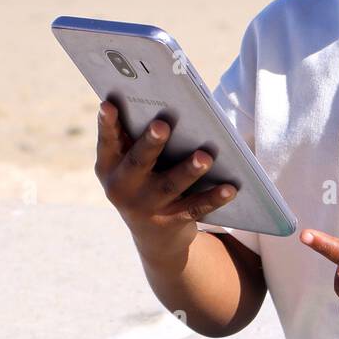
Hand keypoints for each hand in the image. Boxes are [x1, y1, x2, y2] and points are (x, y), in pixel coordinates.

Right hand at [94, 100, 237, 259]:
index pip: (107, 141)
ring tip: (204, 157)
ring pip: (170, 186)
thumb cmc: (143, 180)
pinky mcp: (171, 222)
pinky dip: (214, 198)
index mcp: (109, 167)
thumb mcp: (129, 165)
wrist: (154, 237)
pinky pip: (195, 208)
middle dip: (151, 143)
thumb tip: (159, 100)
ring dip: (188, 170)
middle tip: (162, 124)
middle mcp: (123, 188)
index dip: (107, 123)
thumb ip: (134, 138)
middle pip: (138, 162)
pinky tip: (230, 188)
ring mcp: (147, 207)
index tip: (109, 104)